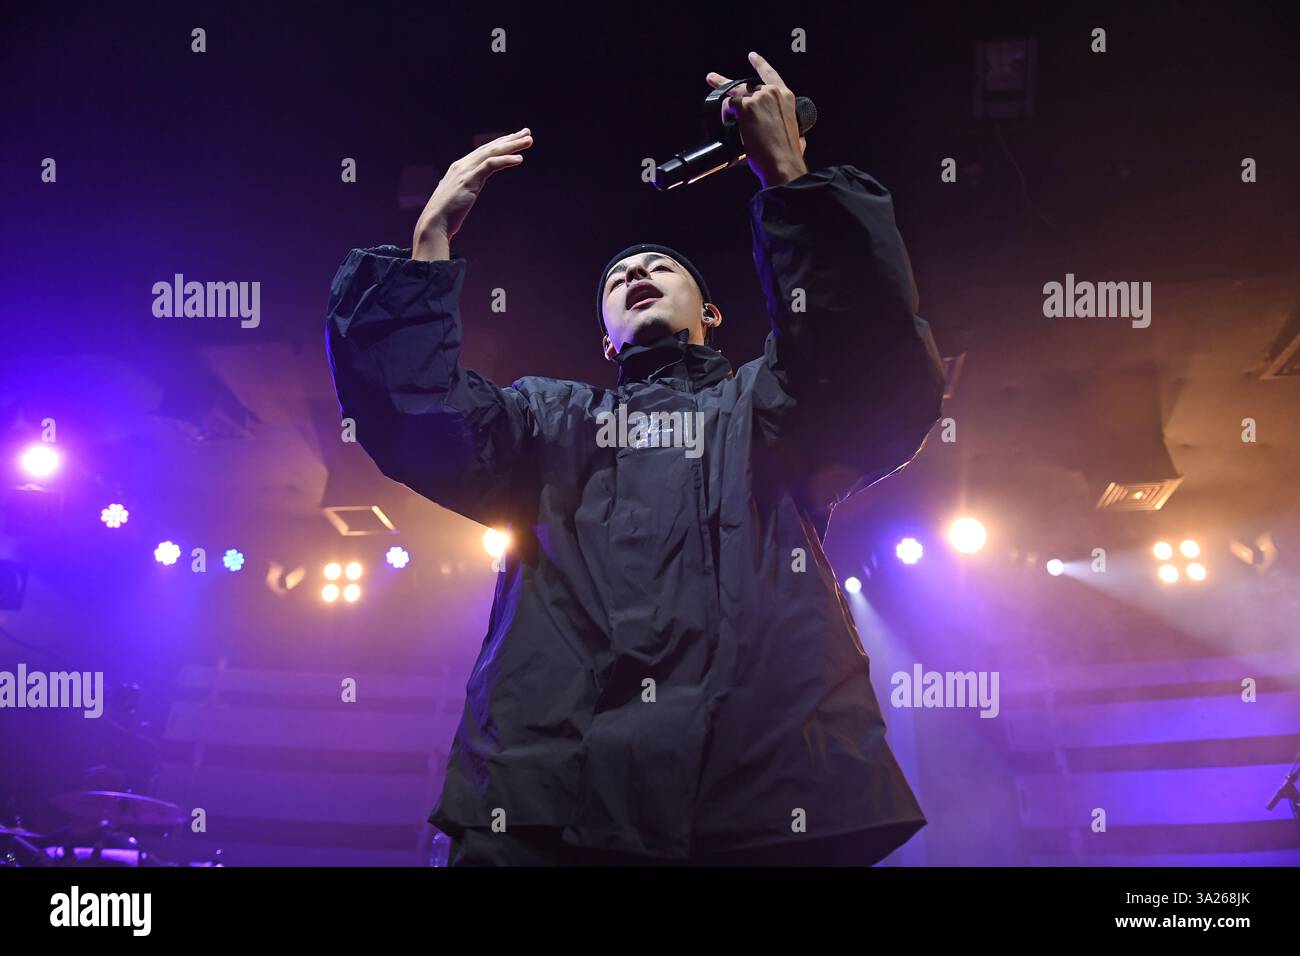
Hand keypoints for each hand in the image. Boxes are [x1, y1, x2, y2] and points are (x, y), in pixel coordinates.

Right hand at [413, 127, 533, 260]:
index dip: (500, 143)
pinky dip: (505, 160)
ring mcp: (465, 171)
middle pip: (490, 147)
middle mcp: (462, 165)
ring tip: (528, 140)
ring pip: (492, 152)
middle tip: (527, 132)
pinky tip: (519, 158)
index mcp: (460, 168)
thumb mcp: (457, 197)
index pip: (483, 151)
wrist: (434, 223)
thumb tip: (466, 191)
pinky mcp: (469, 180)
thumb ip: (464, 189)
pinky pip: (490, 165)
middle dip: (510, 139)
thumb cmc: (445, 215)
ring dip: (512, 145)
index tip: (515, 138)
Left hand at [706, 52, 807, 188]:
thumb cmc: (788, 155)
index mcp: (786, 98)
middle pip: (744, 85)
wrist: (782, 163)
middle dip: (725, 82)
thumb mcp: (797, 135)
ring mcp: (759, 98)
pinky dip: (725, 117)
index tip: (752, 56)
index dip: (760, 64)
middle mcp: (772, 93)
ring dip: (726, 110)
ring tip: (724, 119)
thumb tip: (799, 138)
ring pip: (734, 97)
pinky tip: (729, 127)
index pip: (771, 75)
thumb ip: (794, 129)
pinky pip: (728, 106)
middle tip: (712, 78)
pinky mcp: (746, 106)